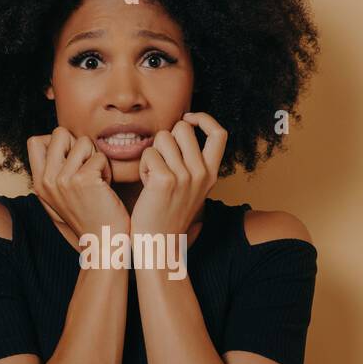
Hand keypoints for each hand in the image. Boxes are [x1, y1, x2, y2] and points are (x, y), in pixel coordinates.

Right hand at [26, 126, 129, 243]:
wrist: (103, 241)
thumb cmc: (88, 214)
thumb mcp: (60, 194)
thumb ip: (53, 169)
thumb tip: (57, 139)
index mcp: (39, 182)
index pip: (34, 141)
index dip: (56, 142)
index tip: (70, 159)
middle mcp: (47, 180)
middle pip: (59, 133)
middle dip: (78, 144)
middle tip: (86, 166)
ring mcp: (64, 180)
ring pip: (83, 141)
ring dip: (96, 157)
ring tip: (97, 179)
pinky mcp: (84, 180)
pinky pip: (100, 156)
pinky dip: (107, 169)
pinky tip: (105, 187)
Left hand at [130, 112, 226, 239]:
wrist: (159, 244)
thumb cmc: (169, 214)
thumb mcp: (193, 188)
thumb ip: (194, 162)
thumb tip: (185, 129)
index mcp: (211, 174)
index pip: (219, 133)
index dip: (204, 119)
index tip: (188, 119)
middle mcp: (202, 173)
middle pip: (183, 128)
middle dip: (167, 138)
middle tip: (162, 162)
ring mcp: (184, 176)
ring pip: (162, 137)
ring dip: (153, 153)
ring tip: (153, 176)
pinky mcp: (164, 180)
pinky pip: (148, 153)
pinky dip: (143, 166)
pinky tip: (146, 184)